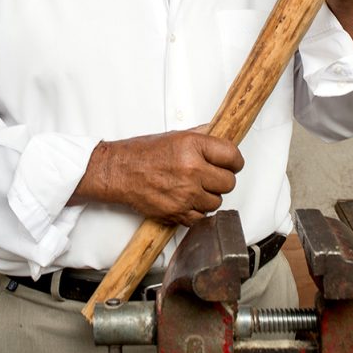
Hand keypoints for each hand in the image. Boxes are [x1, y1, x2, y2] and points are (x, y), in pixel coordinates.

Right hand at [73, 129, 243, 226]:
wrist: (118, 171)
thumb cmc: (141, 153)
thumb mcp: (175, 136)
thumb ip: (201, 137)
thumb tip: (221, 136)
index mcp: (193, 147)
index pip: (233, 156)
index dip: (235, 161)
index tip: (232, 163)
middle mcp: (192, 170)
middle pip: (229, 182)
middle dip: (222, 179)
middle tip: (212, 175)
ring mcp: (185, 194)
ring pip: (217, 201)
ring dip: (209, 196)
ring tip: (195, 187)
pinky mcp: (177, 212)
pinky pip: (201, 217)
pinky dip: (197, 211)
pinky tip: (188, 200)